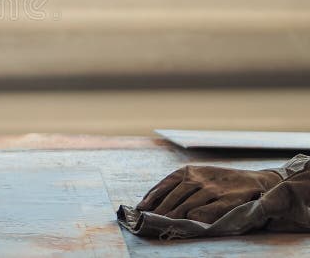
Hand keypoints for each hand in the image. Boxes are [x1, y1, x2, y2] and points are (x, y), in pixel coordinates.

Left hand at [137, 165, 281, 223]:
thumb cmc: (218, 180)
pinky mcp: (229, 200)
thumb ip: (177, 186)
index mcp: (189, 171)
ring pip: (190, 203)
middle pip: (176, 195)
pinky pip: (211, 209)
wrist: (253, 181)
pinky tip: (190, 220)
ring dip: (175, 214)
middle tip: (150, 219)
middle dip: (161, 208)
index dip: (152, 196)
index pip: (166, 184)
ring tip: (164, 223)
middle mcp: (200, 178)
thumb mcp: (197, 176)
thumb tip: (152, 200)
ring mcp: (215, 189)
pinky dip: (200, 215)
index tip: (141, 207)